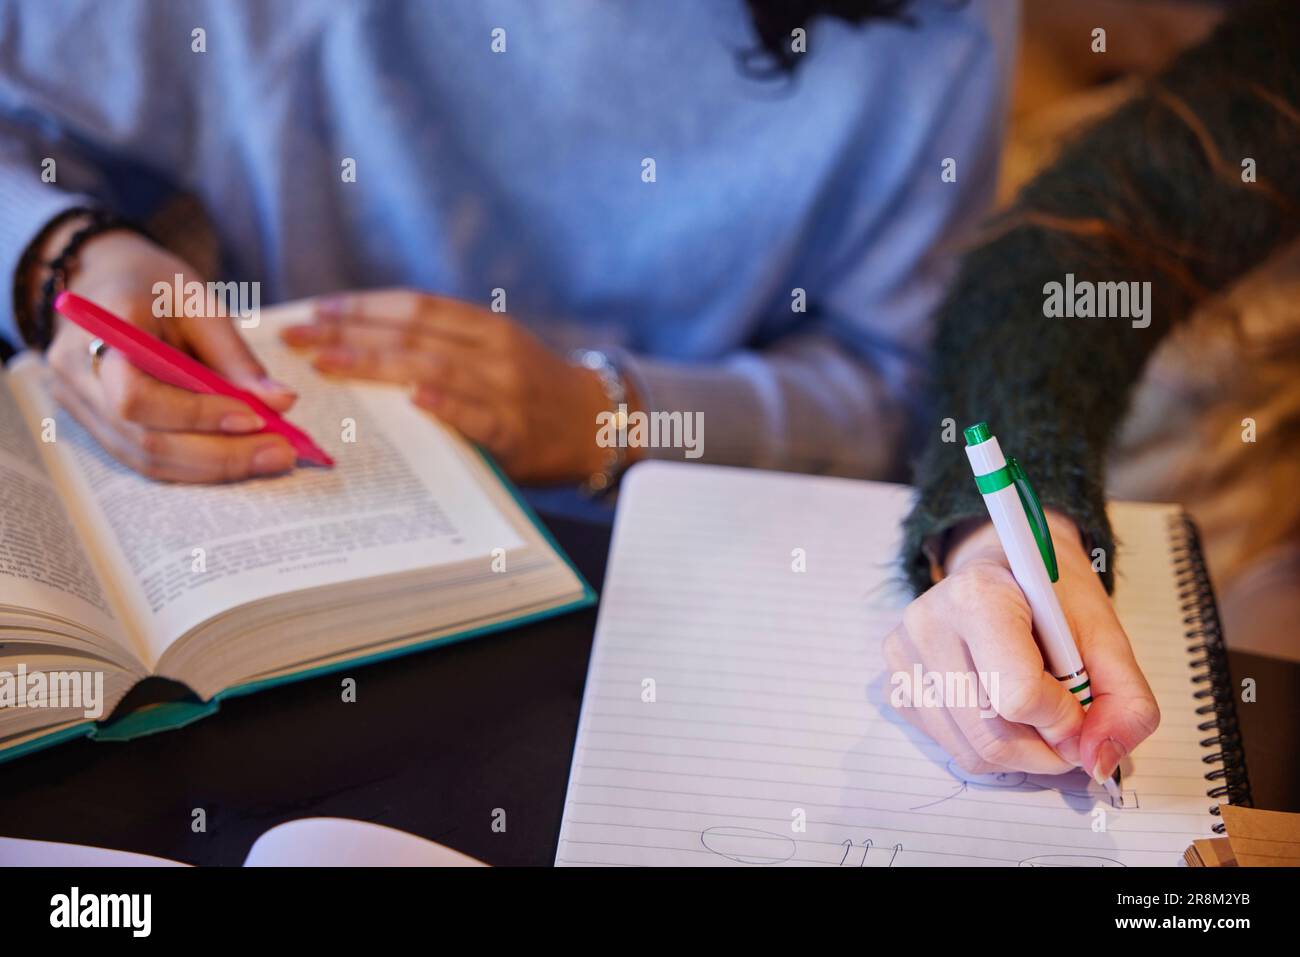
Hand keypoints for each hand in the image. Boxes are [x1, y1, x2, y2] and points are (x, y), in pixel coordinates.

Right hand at [42, 229, 298, 481]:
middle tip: (282, 452)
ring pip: (147, 460)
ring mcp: (79, 406)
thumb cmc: (152, 285)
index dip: (198, 415)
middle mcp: (77, 376)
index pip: (137, 396)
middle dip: (221, 453)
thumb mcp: (200, 303)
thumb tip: (282, 403)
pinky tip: (241, 457)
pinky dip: (197, 466)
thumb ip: (236, 357)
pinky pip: (146, 460)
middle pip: (146, 440)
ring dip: (215, 468)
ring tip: (271, 457)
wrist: (99, 281)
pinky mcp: (96, 426)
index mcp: (99, 330)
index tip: (257, 418)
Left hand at [282, 289, 629, 482]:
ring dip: (376, 362)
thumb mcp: (495, 354)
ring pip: (434, 368)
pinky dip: (446, 407)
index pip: (414, 306)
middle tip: (296, 337)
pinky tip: (413, 402)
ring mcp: (506, 389)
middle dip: (348, 332)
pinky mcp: (515, 432)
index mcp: (485, 327)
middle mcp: (494, 351)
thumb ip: (445, 347)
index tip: (313, 310)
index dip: (361, 306)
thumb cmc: (534, 393)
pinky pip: (477, 417)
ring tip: (327, 363)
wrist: (599, 425)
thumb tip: (364, 344)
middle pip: (412, 332)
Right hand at [882, 510, 1159, 781]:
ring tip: (1038, 717)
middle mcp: (927, 623)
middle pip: (993, 736)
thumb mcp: (1108, 639)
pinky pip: (951, 748)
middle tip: (1069, 727)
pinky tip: (1002, 710)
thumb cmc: (1053, 601)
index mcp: (977, 595)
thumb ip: (1124, 702)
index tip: (1080, 701)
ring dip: (1021, 753)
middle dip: (1046, 749)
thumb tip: (1098, 763)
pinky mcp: (896, 684)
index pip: (1019, 696)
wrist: (1007, 571)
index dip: (1064, 718)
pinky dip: (990, 747)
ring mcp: (903, 657)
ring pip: (971, 752)